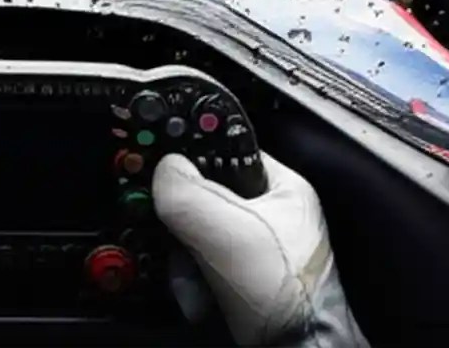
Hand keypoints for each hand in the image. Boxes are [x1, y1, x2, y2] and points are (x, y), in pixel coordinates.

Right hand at [153, 152, 366, 346]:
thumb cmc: (284, 291)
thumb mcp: (226, 228)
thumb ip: (187, 191)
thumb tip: (164, 170)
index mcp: (281, 188)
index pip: (226, 151)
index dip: (194, 157)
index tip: (164, 167)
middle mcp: (272, 217)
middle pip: (204, 198)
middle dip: (183, 223)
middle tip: (178, 235)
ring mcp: (256, 252)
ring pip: (197, 236)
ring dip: (184, 260)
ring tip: (194, 280)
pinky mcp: (242, 282)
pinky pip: (201, 267)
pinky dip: (192, 282)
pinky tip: (199, 297)